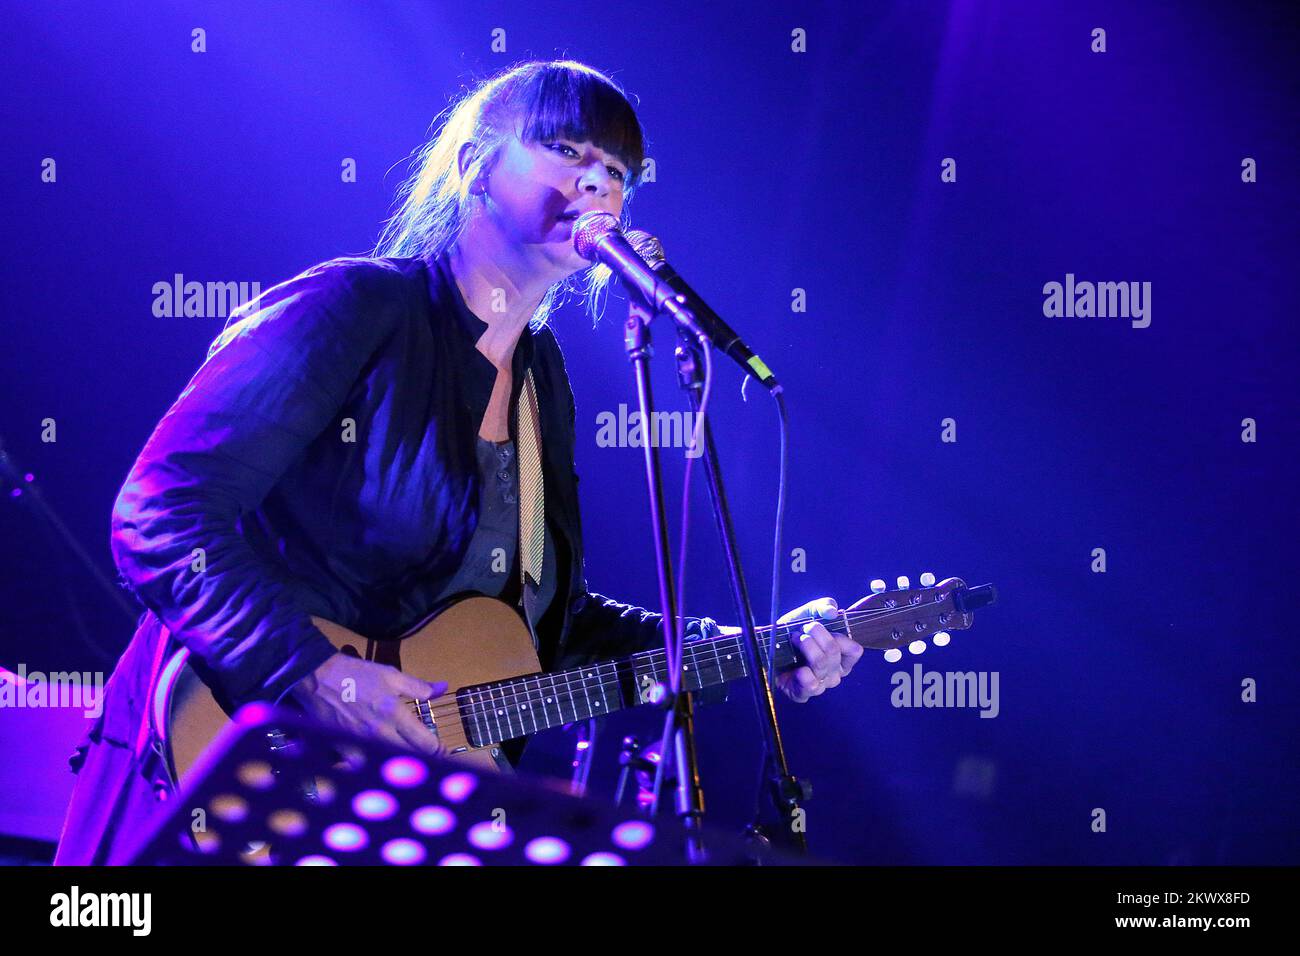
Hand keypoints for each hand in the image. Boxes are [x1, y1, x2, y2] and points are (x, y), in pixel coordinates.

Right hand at [288, 652, 446, 754]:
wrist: (319, 677)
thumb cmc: (357, 674)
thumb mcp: (392, 675)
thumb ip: (419, 686)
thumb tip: (443, 688)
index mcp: (395, 714)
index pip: (425, 743)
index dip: (438, 750)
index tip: (443, 751)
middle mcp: (380, 733)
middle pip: (410, 758)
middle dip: (424, 760)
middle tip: (430, 758)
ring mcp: (361, 743)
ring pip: (387, 765)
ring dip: (399, 765)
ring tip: (405, 762)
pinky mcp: (344, 748)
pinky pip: (361, 766)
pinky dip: (371, 767)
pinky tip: (376, 764)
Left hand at [773, 597, 862, 702]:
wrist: (768, 645)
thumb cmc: (794, 631)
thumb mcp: (809, 613)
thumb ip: (823, 607)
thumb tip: (832, 612)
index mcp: (842, 658)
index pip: (854, 650)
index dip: (838, 636)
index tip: (820, 626)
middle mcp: (834, 674)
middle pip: (833, 652)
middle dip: (816, 634)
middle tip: (802, 628)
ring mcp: (820, 685)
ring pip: (821, 664)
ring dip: (805, 646)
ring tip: (794, 639)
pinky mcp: (802, 694)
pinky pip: (811, 686)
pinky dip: (803, 675)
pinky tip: (796, 668)